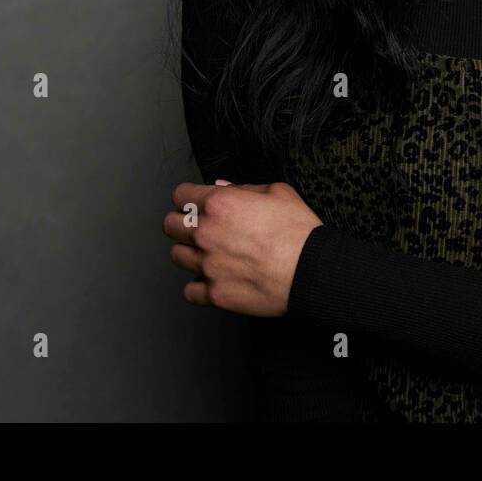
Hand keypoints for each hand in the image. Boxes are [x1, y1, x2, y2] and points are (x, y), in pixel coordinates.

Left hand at [163, 179, 322, 316]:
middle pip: (169, 226)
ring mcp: (208, 265)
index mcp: (219, 204)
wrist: (311, 269)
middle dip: (181, 224)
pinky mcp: (215, 293)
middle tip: (197, 228)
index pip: (180, 196)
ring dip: (189, 253)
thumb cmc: (299, 232)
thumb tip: (225, 187)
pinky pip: (189, 290)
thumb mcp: (278, 192)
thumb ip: (245, 188)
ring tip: (208, 254)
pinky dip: (198, 286)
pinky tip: (213, 279)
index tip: (193, 204)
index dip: (187, 198)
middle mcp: (207, 233)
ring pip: (176, 257)